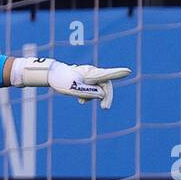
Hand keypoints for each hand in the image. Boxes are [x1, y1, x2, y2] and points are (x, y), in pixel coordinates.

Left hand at [12, 57, 131, 109]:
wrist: (52, 75)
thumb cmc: (62, 81)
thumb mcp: (74, 89)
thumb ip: (90, 92)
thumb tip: (103, 94)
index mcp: (91, 74)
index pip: (107, 75)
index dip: (118, 74)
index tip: (129, 71)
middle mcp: (92, 73)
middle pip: (105, 84)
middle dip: (105, 96)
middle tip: (105, 108)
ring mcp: (89, 76)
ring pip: (98, 88)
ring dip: (94, 96)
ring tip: (83, 101)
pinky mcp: (86, 79)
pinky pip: (92, 88)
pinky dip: (89, 95)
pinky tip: (81, 101)